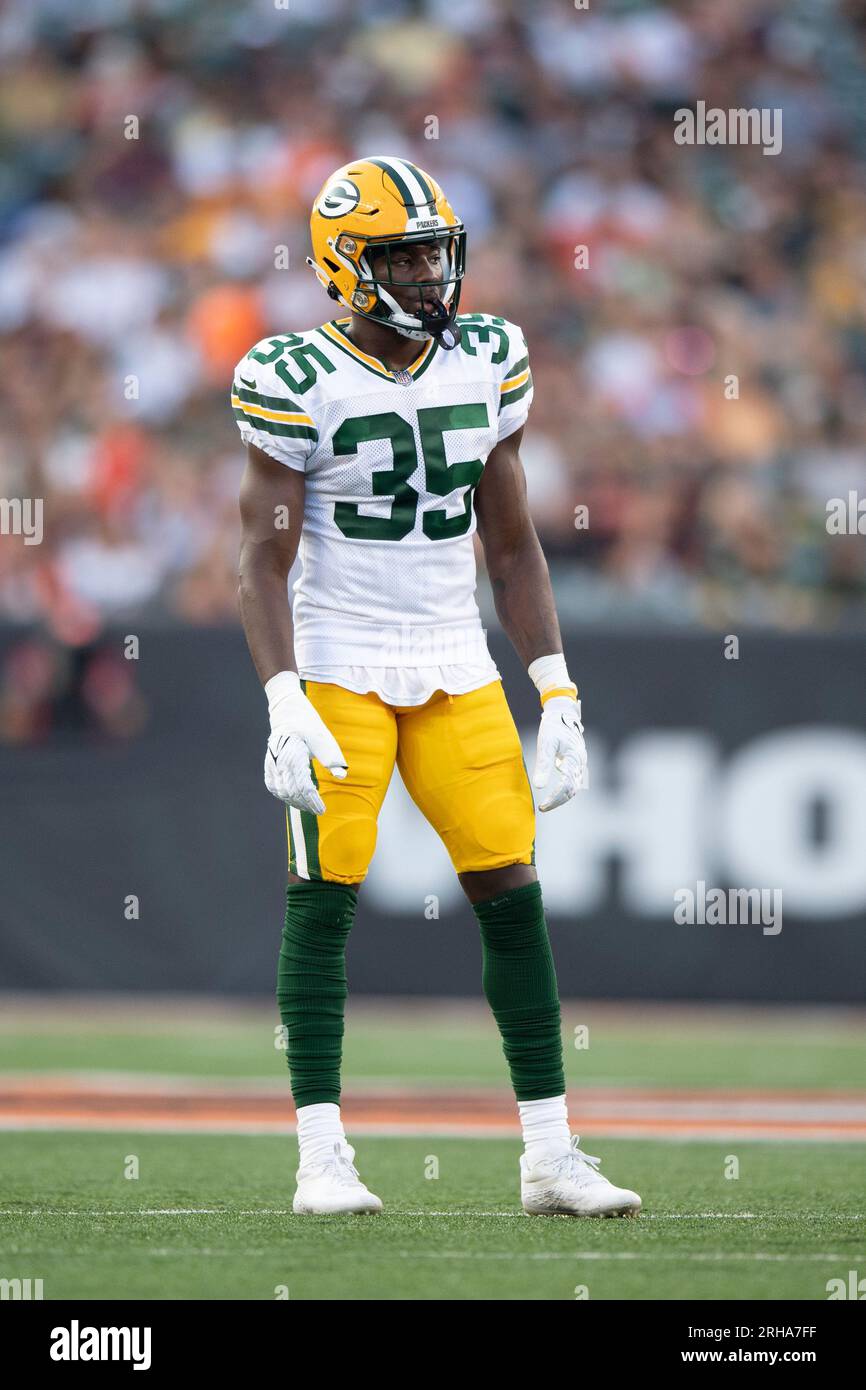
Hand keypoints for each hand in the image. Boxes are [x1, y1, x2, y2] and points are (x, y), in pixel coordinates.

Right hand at [264, 673, 346, 813]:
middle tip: (318, 810)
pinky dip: (283, 794)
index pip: (302, 785)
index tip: (322, 809)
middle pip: (291, 791)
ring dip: (294, 801)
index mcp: (294, 753)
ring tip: (308, 806)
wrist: (287, 709)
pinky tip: (293, 798)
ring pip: (281, 790)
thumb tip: (342, 776)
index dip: (313, 800)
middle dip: (305, 804)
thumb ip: (331, 758)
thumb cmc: (308, 722)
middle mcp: (279, 759)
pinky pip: (273, 785)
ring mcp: (271, 761)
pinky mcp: (268, 762)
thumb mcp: (323, 737)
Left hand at [532, 696, 587, 811]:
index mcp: (574, 758)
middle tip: (543, 808)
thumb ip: (543, 765)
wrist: (562, 712)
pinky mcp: (575, 761)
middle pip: (572, 789)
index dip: (555, 798)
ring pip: (574, 786)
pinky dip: (564, 789)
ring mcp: (579, 762)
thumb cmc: (553, 726)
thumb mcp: (545, 744)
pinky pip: (572, 780)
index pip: (566, 786)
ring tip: (547, 804)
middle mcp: (580, 762)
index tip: (542, 806)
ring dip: (562, 797)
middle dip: (558, 801)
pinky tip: (553, 794)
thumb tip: (539, 786)